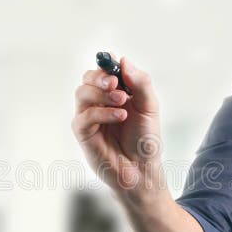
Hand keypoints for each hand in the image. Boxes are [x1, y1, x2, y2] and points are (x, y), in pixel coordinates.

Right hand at [72, 55, 164, 198]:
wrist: (142, 170)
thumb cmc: (145, 140)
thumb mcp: (150, 107)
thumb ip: (140, 83)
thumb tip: (124, 61)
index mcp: (116, 92)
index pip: (105, 70)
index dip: (107, 63)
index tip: (115, 65)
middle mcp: (100, 102)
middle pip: (88, 77)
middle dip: (100, 76)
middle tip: (115, 83)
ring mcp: (90, 117)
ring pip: (81, 92)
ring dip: (101, 93)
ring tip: (121, 102)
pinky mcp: (83, 133)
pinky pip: (84, 116)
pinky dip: (101, 112)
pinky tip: (119, 117)